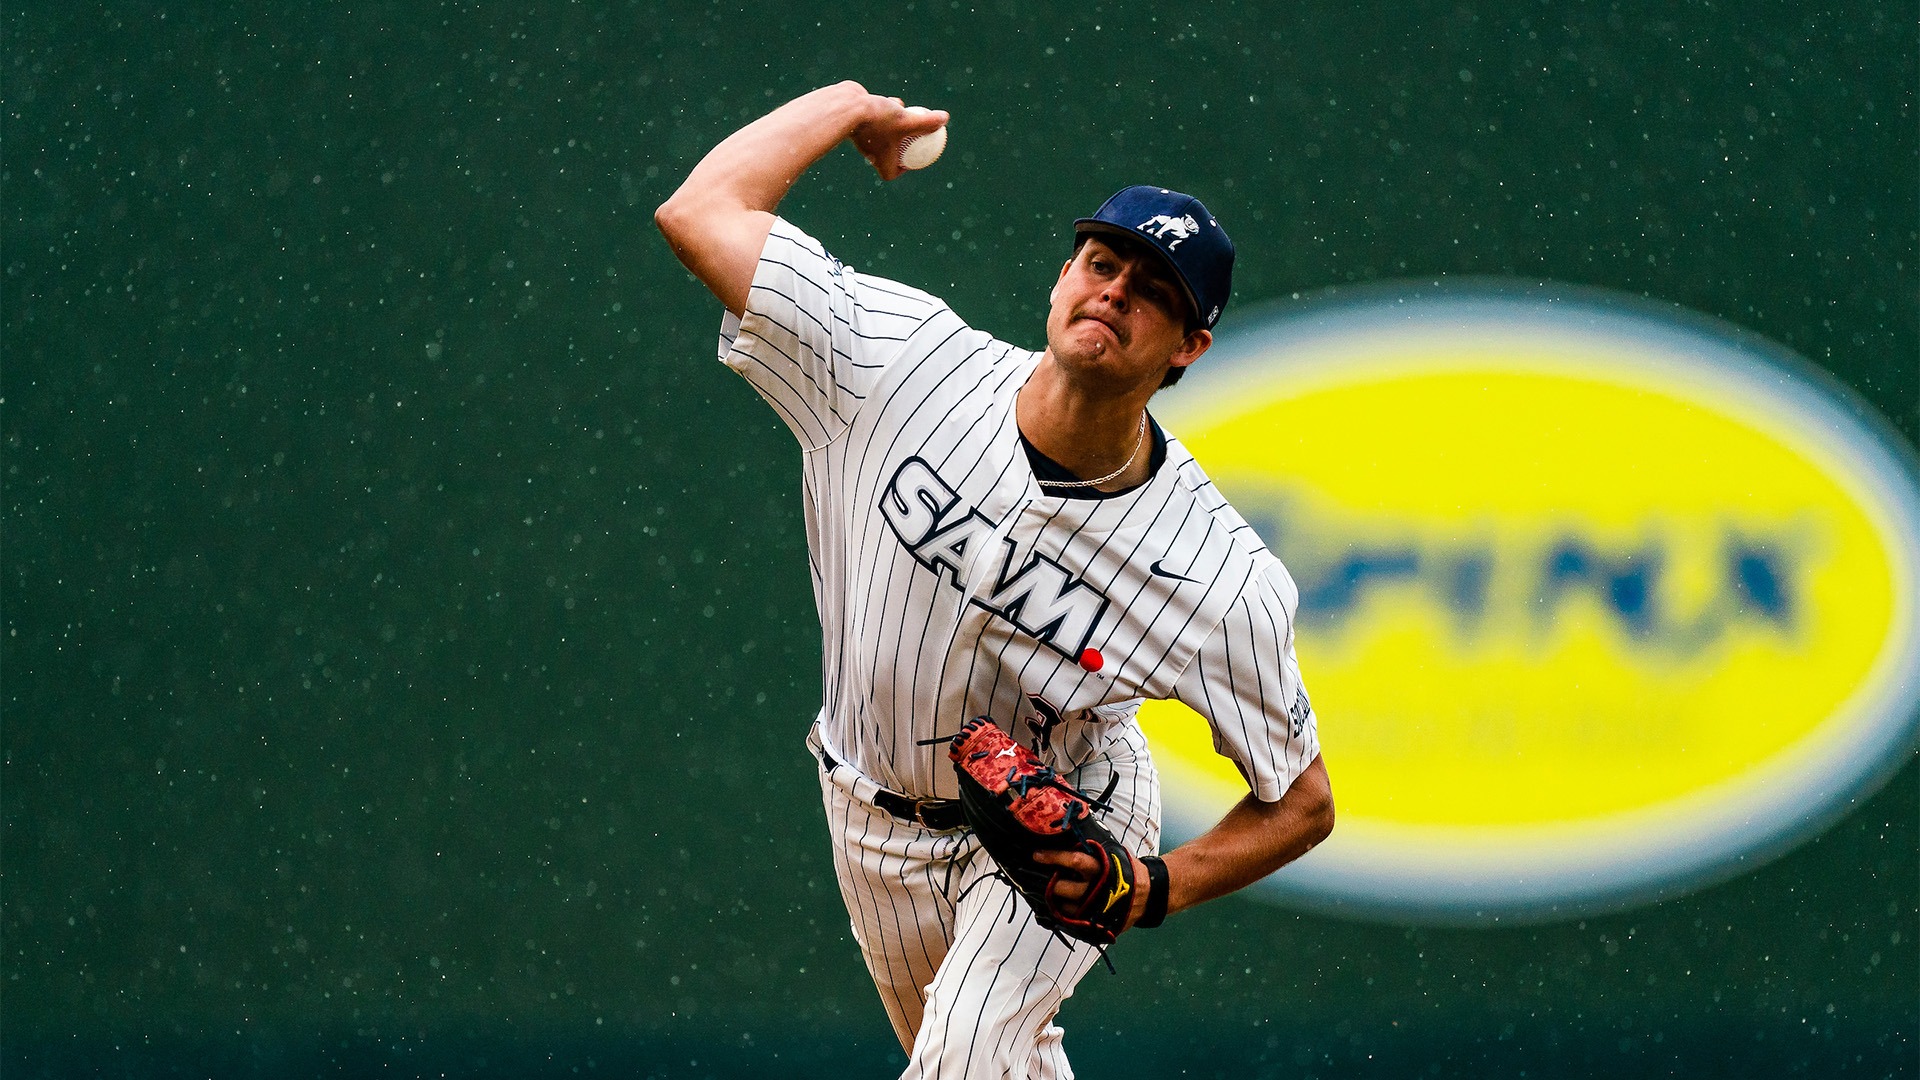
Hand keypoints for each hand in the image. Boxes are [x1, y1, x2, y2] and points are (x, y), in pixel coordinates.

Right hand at [850, 98, 948, 180]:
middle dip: (901, 146)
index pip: (889, 173)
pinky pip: (873, 120)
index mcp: (879, 158)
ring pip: (881, 134)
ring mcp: (861, 136)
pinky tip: (892, 100)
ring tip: (906, 114)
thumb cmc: (877, 119)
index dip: (901, 170)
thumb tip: (945, 119)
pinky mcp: (856, 120)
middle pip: (886, 154)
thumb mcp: (907, 121)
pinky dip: (883, 114)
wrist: (846, 106)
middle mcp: (868, 150)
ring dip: (894, 126)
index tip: (912, 160)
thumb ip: (927, 123)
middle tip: (915, 136)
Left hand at [1032, 847, 1152, 931]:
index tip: (1036, 855)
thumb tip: (1069, 831)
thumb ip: (1091, 849)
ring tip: (1043, 894)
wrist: (1149, 894)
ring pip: (1064, 909)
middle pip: (1063, 888)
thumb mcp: (1112, 854)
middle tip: (1035, 879)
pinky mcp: (1096, 924)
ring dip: (1051, 902)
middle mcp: (1096, 890)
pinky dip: (1061, 916)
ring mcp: (1095, 910)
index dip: (1053, 857)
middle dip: (1046, 883)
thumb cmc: (1125, 870)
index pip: (1074, 860)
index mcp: (1101, 869)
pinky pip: (1072, 923)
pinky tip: (1054, 909)